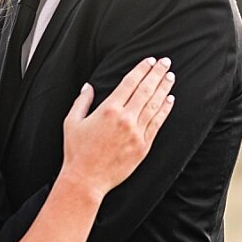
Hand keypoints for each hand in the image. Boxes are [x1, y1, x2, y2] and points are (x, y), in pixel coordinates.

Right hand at [61, 56, 174, 199]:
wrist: (86, 180)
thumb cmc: (76, 153)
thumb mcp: (72, 123)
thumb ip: (81, 102)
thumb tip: (88, 87)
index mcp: (108, 110)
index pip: (130, 82)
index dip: (142, 69)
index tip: (150, 61)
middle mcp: (125, 118)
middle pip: (146, 89)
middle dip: (157, 73)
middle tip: (166, 62)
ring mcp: (136, 133)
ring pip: (154, 104)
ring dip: (164, 88)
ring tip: (170, 76)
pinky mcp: (143, 146)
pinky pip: (157, 123)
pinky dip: (164, 110)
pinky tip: (169, 100)